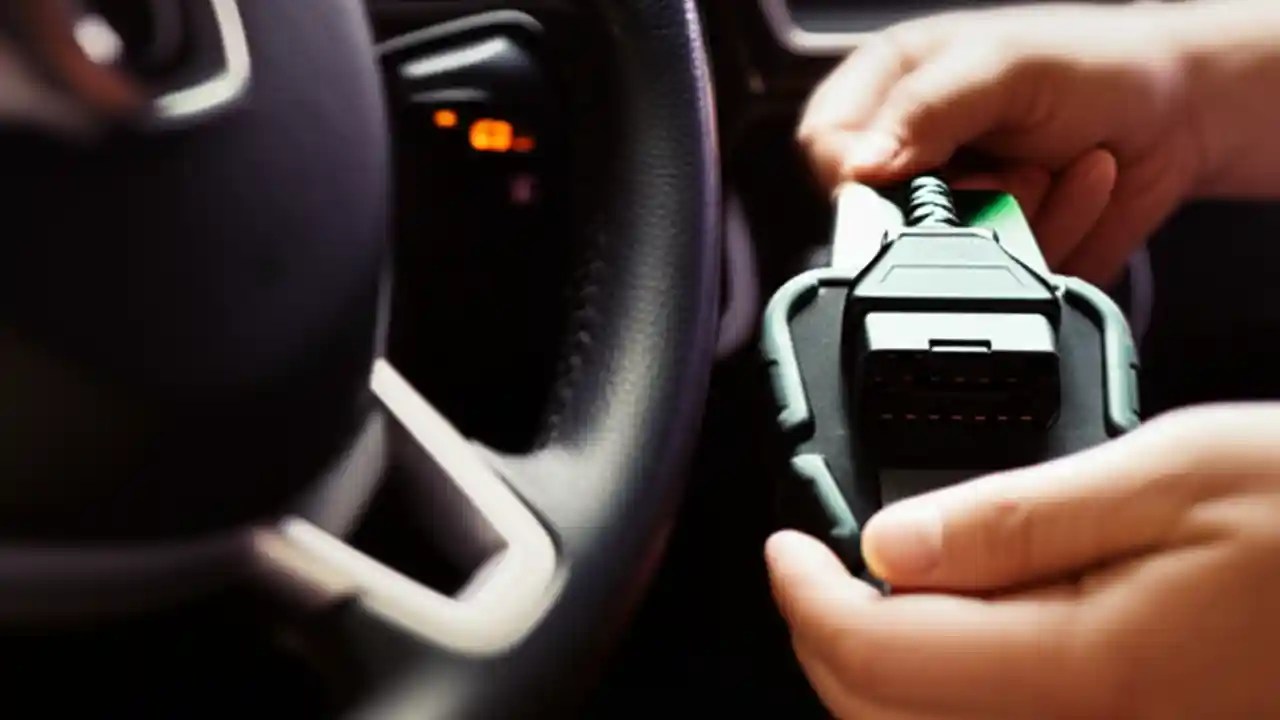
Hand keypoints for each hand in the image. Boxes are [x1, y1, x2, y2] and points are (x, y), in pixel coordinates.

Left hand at [766, 403, 1279, 718]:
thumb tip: (889, 543)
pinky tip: (956, 635)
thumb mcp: (1168, 474)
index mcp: (1082, 668)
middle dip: (823, 638)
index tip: (785, 544)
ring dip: (875, 674)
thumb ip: (1015, 518)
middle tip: (814, 564)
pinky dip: (941, 694)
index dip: (803, 595)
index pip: (874, 652)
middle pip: (885, 713)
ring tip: (875, 592)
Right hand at [797, 3, 1207, 284]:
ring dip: (1016, 219)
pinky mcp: (988, 255)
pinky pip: (996, 281)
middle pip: (877, 219)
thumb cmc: (1095, 64)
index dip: (855, 177)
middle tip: (1013, 161)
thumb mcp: (1002, 66)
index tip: (907, 182)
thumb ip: (924, 112)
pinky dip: (1050, 240)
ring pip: (940, 261)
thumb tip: (858, 168)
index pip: (824, 148)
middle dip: (959, 202)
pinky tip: (1074, 188)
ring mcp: (948, 210)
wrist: (1181, 111)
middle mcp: (908, 153)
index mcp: (887, 88)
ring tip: (1051, 167)